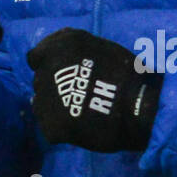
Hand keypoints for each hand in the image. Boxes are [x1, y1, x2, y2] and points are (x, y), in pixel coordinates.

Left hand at [26, 27, 163, 151]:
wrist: (140, 106)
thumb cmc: (127, 74)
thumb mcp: (100, 48)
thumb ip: (74, 52)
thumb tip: (55, 62)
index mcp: (58, 47)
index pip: (36, 57)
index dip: (49, 66)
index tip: (64, 74)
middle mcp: (46, 69)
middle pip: (41, 81)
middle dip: (55, 87)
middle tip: (79, 95)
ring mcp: (46, 98)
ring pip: (41, 105)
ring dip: (55, 108)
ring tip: (79, 113)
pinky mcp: (51, 125)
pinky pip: (48, 128)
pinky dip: (61, 129)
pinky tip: (79, 127)